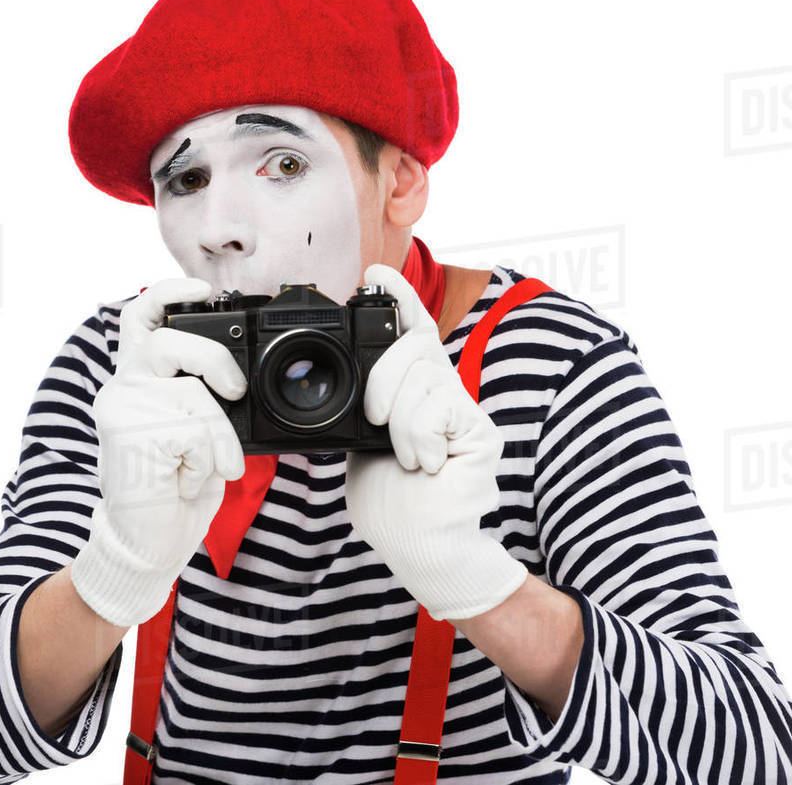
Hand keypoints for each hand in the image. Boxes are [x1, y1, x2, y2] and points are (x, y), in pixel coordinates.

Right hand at [70, 277, 247, 626]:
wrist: (148, 544)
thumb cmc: (175, 489)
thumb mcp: (195, 432)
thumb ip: (201, 396)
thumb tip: (236, 378)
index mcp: (138, 379)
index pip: (142, 317)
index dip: (169, 292)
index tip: (202, 290)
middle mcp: (123, 388)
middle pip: (172, 340)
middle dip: (217, 362)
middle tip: (236, 391)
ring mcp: (121, 410)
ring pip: (192, 394)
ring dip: (218, 437)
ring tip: (210, 466)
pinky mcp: (130, 436)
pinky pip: (192, 433)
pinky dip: (204, 462)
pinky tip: (184, 480)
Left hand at [344, 264, 526, 620]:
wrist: (419, 546)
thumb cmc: (390, 503)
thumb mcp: (361, 443)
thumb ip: (363, 406)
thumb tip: (343, 377)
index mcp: (415, 391)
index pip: (411, 333)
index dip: (398, 300)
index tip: (374, 276)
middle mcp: (444, 393)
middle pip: (415, 346)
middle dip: (382, 378)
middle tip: (374, 421)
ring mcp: (465, 411)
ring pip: (425, 376)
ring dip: (398, 419)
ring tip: (405, 456)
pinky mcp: (480, 432)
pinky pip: (439, 408)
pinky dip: (418, 437)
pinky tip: (425, 464)